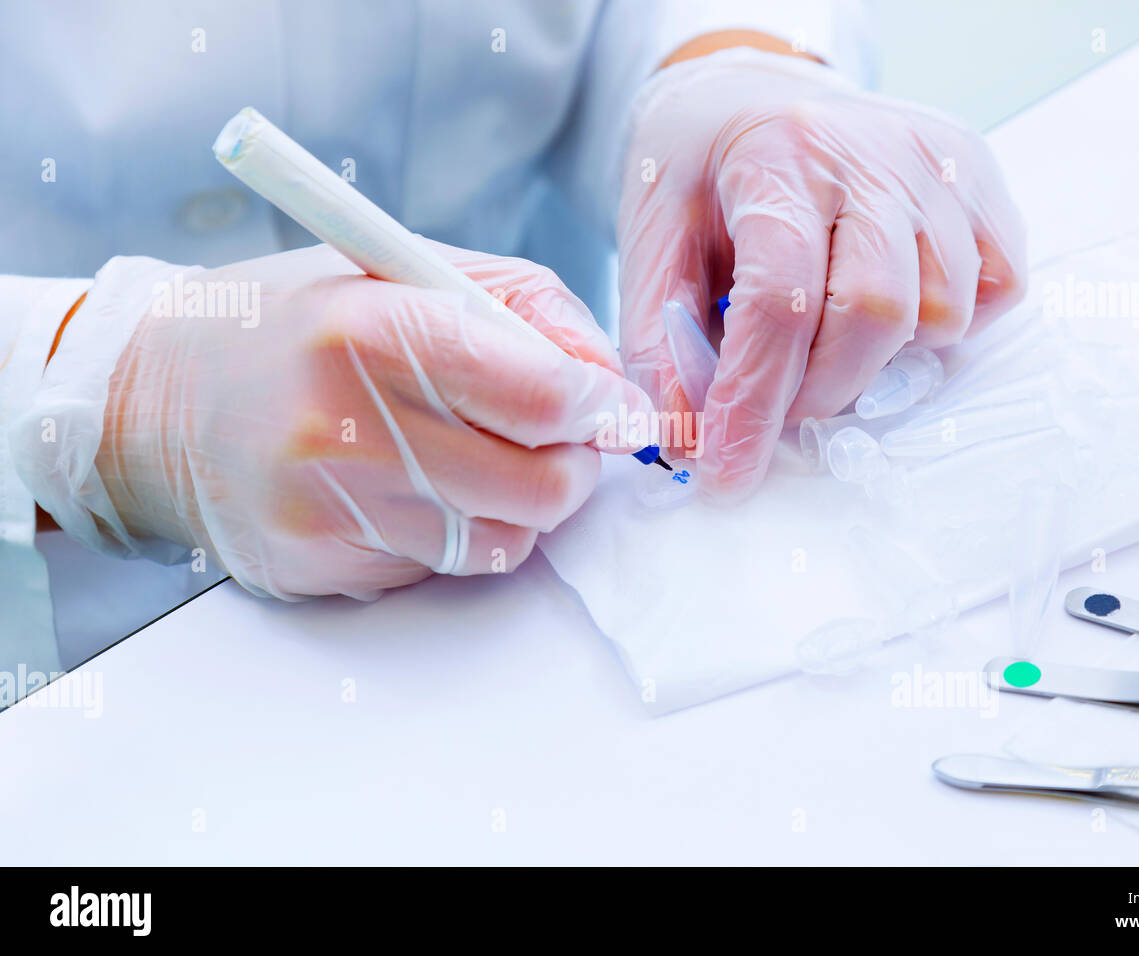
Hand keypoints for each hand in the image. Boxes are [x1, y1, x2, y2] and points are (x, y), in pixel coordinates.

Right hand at [95, 243, 652, 599]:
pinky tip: (420, 489)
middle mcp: (347, 428)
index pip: (544, 397)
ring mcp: (330, 510)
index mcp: (374, 332)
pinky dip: (461, 532)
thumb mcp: (404, 270)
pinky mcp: (320, 568)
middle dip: (574, 465)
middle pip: (541, 488)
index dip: (598, 404)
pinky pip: (445, 568)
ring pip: (504, 541)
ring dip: (520, 504)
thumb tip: (609, 379)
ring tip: (481, 456)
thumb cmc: (294, 325)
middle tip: (559, 439)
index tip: (604, 402)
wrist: (153, 401)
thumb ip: (524, 305)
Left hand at [617, 47, 1027, 499]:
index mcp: (774, 158)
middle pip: (875, 314)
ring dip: (882, 358)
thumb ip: (658, 343)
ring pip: (944, 311)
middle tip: (781, 399)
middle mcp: (867, 150)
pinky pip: (997, 288)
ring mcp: (937, 160)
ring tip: (831, 335)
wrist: (750, 94)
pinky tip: (889, 304)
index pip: (779, 302)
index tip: (726, 472)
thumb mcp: (651, 245)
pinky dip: (947, 324)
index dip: (753, 403)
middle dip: (821, 392)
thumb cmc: (698, 175)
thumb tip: (685, 439)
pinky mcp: (979, 175)